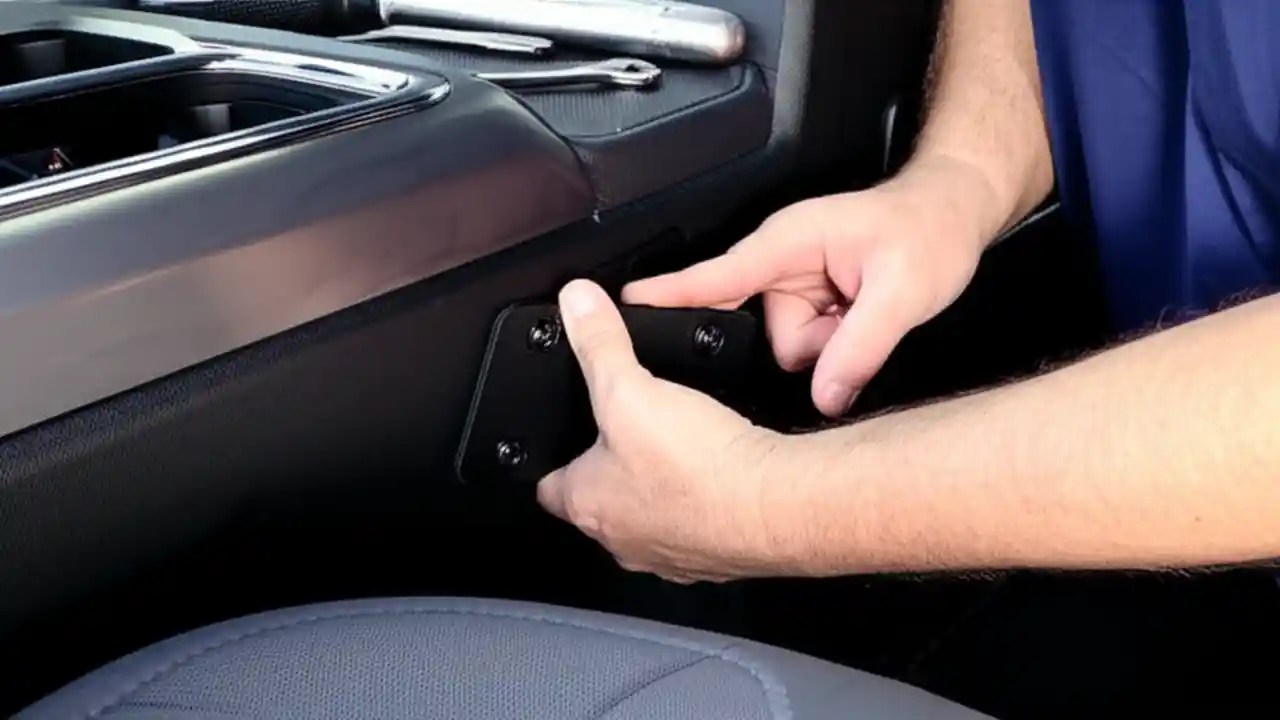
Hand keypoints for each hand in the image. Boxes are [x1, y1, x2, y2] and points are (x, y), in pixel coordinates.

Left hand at [537, 279, 788, 583]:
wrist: (772, 506)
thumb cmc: (698, 465)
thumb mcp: (631, 389)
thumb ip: (601, 344)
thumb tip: (576, 305)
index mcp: (588, 503)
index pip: (548, 486)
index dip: (553, 458)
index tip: (559, 442)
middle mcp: (623, 539)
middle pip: (601, 506)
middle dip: (609, 475)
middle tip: (623, 440)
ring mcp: (669, 554)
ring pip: (650, 522)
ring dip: (658, 494)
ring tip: (674, 455)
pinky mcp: (715, 557)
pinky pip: (699, 531)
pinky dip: (703, 506)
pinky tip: (718, 478)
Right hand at [623, 157, 995, 416]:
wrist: (951, 212)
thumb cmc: (929, 229)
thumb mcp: (903, 292)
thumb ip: (860, 348)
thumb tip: (826, 397)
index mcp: (787, 243)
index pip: (715, 275)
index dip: (669, 293)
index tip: (623, 305)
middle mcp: (782, 261)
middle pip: (765, 334)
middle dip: (815, 342)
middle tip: (860, 316)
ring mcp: (793, 281)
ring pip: (790, 346)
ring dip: (830, 342)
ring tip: (866, 310)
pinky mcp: (806, 297)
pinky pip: (807, 343)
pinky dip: (836, 339)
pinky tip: (861, 316)